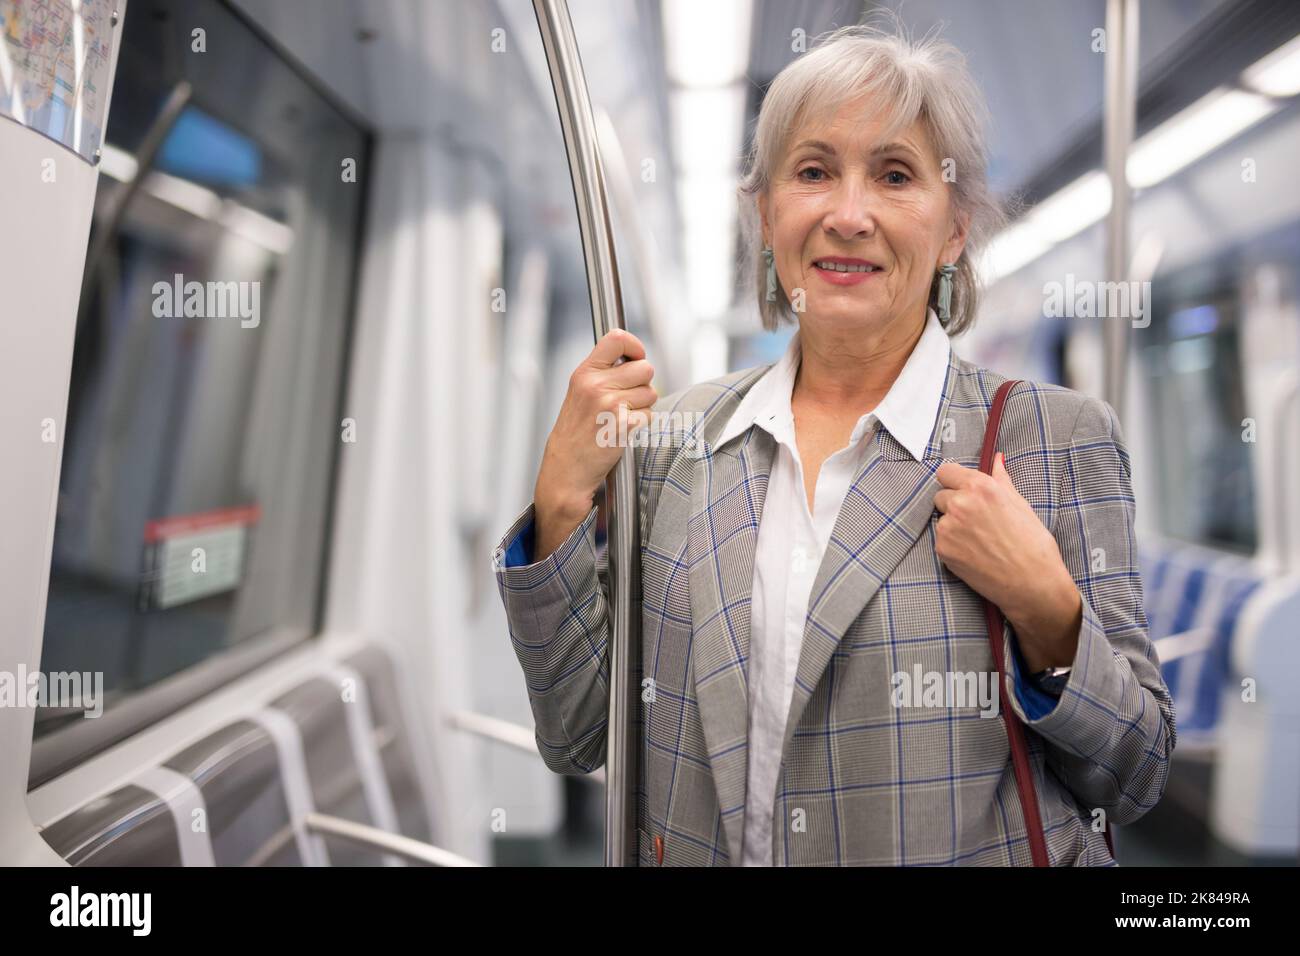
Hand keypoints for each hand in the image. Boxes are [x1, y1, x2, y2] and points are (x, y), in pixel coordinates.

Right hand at [532, 329, 656, 561]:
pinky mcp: (622, 425)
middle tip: (627, 398)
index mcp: (584, 373)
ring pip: (651, 392)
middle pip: (645, 368)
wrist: (566, 470)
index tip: (636, 356)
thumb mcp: (579, 392)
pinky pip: (649, 415)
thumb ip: (603, 372)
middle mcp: (596, 385)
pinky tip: (623, 431)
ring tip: (621, 417)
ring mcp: (610, 405)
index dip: (635, 346)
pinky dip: (641, 424)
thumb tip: (634, 357)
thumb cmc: (575, 433)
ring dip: (643, 405)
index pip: (617, 339)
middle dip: (643, 383)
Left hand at [933, 453, 1081, 670]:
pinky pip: (941, 540)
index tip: (962, 490)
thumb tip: (997, 459)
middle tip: (977, 522)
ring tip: (979, 540)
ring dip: (953, 526)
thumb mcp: (1019, 504)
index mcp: (980, 487)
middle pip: (941, 495)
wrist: (1032, 582)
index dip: (954, 481)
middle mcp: (960, 503)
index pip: (946, 471)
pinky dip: (952, 546)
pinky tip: (974, 553)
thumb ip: (1001, 479)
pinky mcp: (942, 549)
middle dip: (954, 505)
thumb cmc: (1032, 543)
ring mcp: (948, 527)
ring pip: (940, 519)